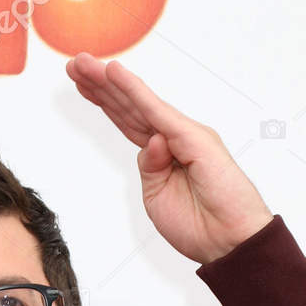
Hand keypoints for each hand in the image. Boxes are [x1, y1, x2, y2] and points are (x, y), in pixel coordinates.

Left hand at [64, 52, 273, 264]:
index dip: (105, 101)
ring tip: (84, 64)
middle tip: (76, 64)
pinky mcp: (193, 138)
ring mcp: (184, 135)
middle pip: (129, 107)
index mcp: (163, 155)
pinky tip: (115, 74)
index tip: (81, 83)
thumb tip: (150, 142)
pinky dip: (135, 91)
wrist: (229, 242)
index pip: (128, 121)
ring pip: (139, 103)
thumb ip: (149, 168)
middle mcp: (174, 139)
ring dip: (110, 82)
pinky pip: (156, 111)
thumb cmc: (199, 225)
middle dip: (101, 85)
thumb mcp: (157, 198)